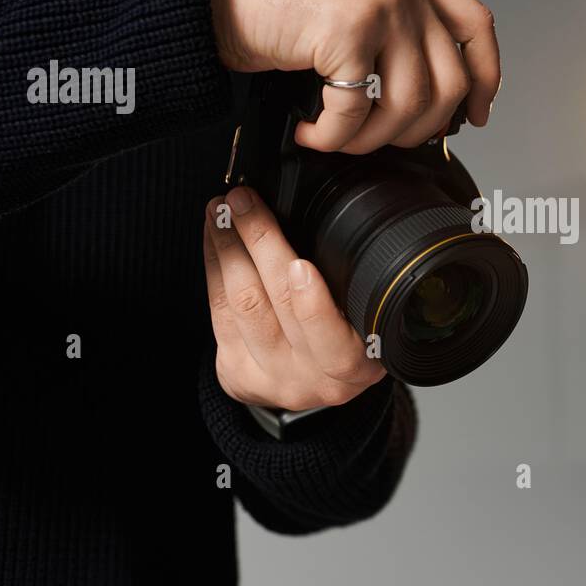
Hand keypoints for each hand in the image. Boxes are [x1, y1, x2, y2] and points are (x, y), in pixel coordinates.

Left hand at [202, 185, 385, 411]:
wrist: (318, 382)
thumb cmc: (352, 336)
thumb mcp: (370, 317)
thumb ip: (351, 283)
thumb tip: (316, 216)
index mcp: (354, 366)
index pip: (330, 338)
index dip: (312, 304)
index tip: (301, 266)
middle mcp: (310, 379)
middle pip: (275, 305)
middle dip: (258, 244)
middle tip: (245, 202)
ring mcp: (268, 378)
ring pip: (242, 304)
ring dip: (227, 248)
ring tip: (222, 211)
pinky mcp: (235, 374)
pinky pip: (219, 312)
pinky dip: (215, 267)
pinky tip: (215, 238)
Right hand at [208, 0, 500, 153]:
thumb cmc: (269, 3)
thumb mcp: (349, 9)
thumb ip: (394, 38)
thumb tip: (427, 105)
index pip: (476, 27)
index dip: (486, 79)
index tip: (477, 115)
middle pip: (450, 83)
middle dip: (415, 130)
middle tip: (375, 138)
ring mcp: (379, 4)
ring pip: (409, 105)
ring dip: (370, 139)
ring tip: (335, 137)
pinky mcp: (347, 29)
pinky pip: (357, 112)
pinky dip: (331, 137)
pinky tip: (309, 131)